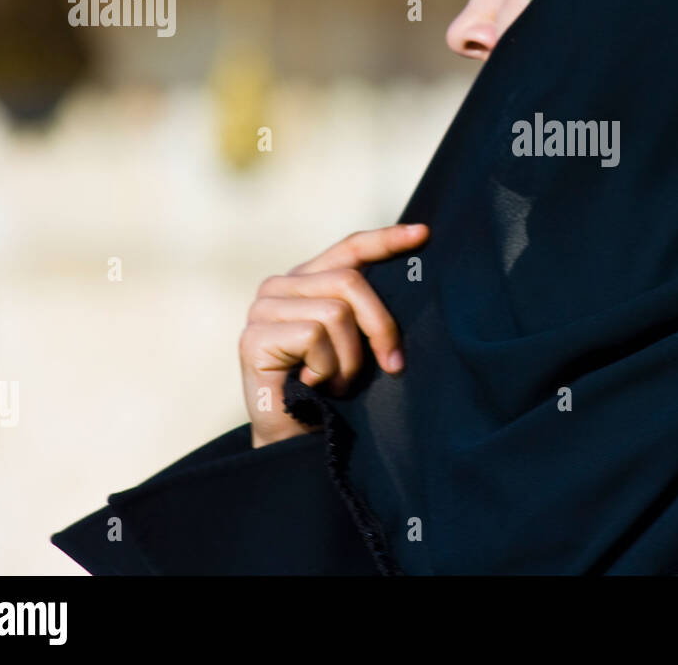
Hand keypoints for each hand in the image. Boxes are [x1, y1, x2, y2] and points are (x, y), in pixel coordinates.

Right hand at [238, 223, 428, 447]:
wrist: (296, 443)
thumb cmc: (331, 393)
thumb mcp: (357, 341)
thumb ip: (366, 308)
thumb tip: (412, 274)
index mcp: (307, 280)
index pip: (349, 248)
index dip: (386, 240)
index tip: (423, 234)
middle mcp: (280, 286)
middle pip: (350, 280)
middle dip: (380, 326)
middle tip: (391, 365)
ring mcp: (262, 309)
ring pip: (336, 312)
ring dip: (349, 359)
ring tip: (336, 382)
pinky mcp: (253, 337)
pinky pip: (314, 336)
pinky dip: (327, 368)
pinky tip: (312, 385)